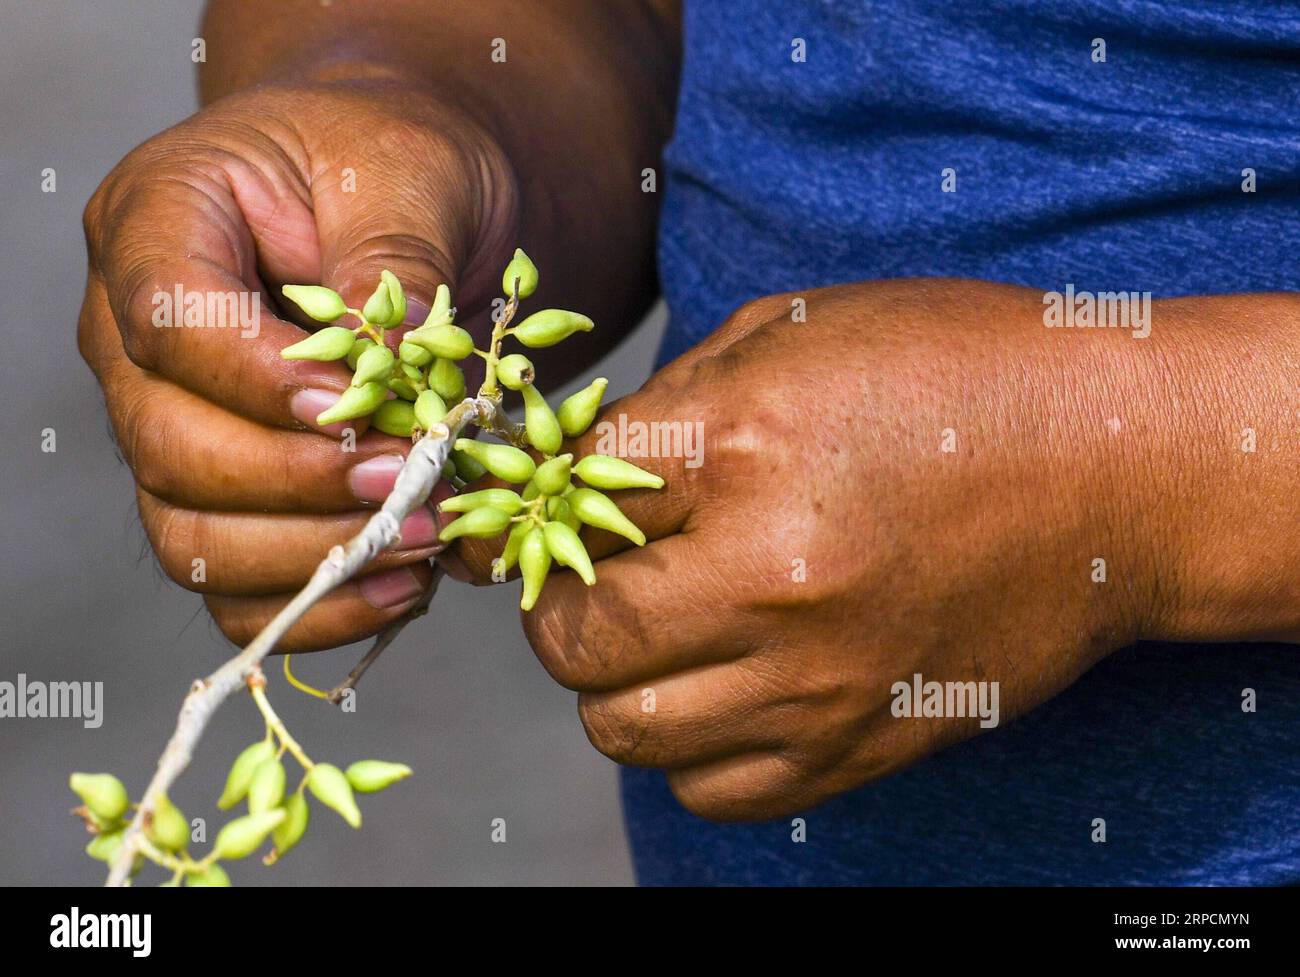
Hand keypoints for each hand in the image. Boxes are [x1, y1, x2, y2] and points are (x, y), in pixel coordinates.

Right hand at [79, 79, 517, 650]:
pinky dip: (316, 605)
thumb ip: (391, 258)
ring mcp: (174, 424)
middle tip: (410, 483)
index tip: (353, 404)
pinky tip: (402, 585)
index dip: (257, 383)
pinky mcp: (226, 494)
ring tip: (421, 541)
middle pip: (171, 448)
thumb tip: (388, 368)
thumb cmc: (397, 163)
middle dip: (297, 484)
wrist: (415, 200)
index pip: (168, 326)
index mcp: (162, 225)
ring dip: (311, 558)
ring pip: (192, 535)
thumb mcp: (409, 170)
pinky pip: (237, 584)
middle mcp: (140, 339)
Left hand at [454, 279, 1171, 818]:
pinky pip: (711, 792)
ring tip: (665, 636)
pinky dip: (691, 748)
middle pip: (572, 643)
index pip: (562, 502)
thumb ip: (672, 406)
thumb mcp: (800, 334)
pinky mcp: (863, 745)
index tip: (536, 516)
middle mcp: (771, 579)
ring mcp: (818, 681)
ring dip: (619, 685)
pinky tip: (726, 688)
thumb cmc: (958, 376)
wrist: (1118, 472)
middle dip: (560, 608)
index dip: (532, 507)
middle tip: (598, 578)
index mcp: (747, 448)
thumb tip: (570, 470)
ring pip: (626, 732)